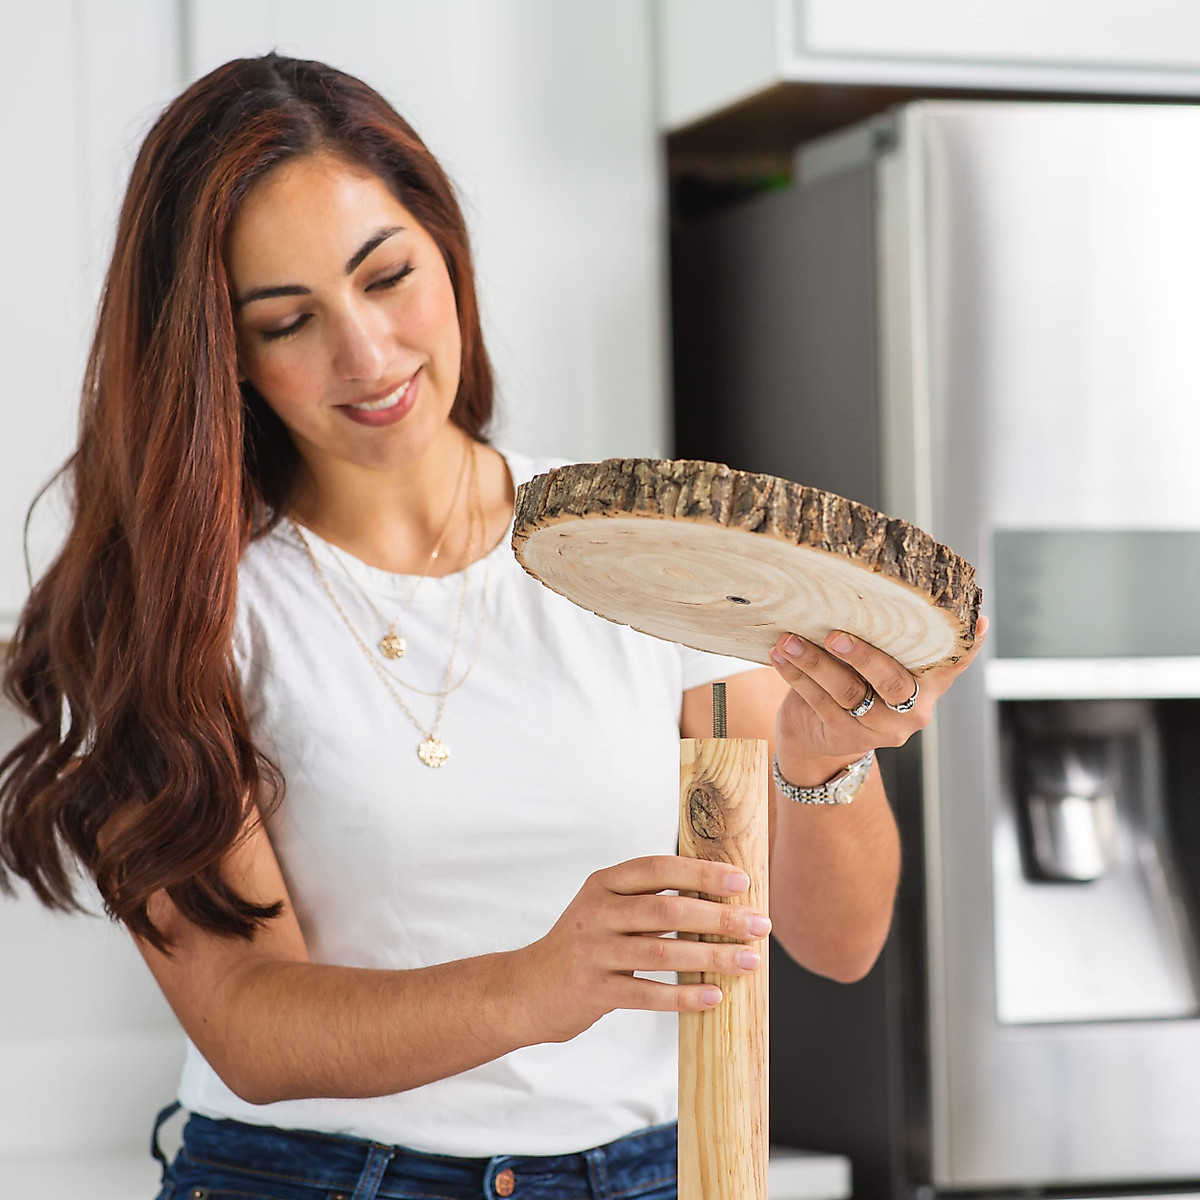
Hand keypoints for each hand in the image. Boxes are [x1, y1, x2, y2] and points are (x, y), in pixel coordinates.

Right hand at [515, 856, 770, 1043]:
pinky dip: (683, 995)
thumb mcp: (604, 908)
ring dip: (711, 957)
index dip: (701, 872)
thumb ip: (648, 899)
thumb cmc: (582, 945)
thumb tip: (718, 897)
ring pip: (661, 952)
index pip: (657, 868)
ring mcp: (592, 952)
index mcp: (603, 884)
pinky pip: (646, 994)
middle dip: (718, 916)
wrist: (524, 990)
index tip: (742, 880)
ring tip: (749, 961)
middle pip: (666, 910)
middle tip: (759, 924)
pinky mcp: (593, 991)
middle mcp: (596, 913)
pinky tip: (713, 997)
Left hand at [768, 616, 988, 784]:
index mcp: (930, 685)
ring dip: (813, 663)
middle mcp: (913, 711)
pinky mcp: (846, 737)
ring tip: (788, 639)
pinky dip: (796, 677)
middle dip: (863, 656)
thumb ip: (898, 637)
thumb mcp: (883, 663)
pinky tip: (779, 657)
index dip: (968, 645)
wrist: (820, 737)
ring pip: (848, 693)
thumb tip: (919, 590)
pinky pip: (819, 705)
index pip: (954, 663)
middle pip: (892, 683)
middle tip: (834, 634)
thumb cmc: (856, 682)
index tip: (976, 619)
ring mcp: (881, 730)